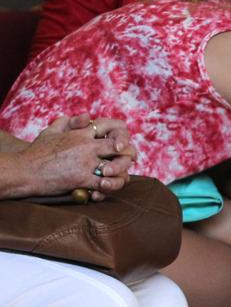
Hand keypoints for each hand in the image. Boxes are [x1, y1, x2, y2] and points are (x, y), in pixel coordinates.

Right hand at [20, 116, 134, 199]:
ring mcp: (86, 162)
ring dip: (121, 175)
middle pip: (122, 147)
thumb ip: (70, 122)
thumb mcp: (51, 131)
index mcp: (82, 133)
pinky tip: (102, 189)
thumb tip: (87, 116)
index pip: (113, 126)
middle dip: (129, 156)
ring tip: (115, 178)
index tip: (121, 144)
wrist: (25, 170)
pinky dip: (108, 188)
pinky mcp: (83, 179)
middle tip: (125, 163)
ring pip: (118, 168)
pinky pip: (106, 184)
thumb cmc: (37, 151)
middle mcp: (87, 145)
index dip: (123, 134)